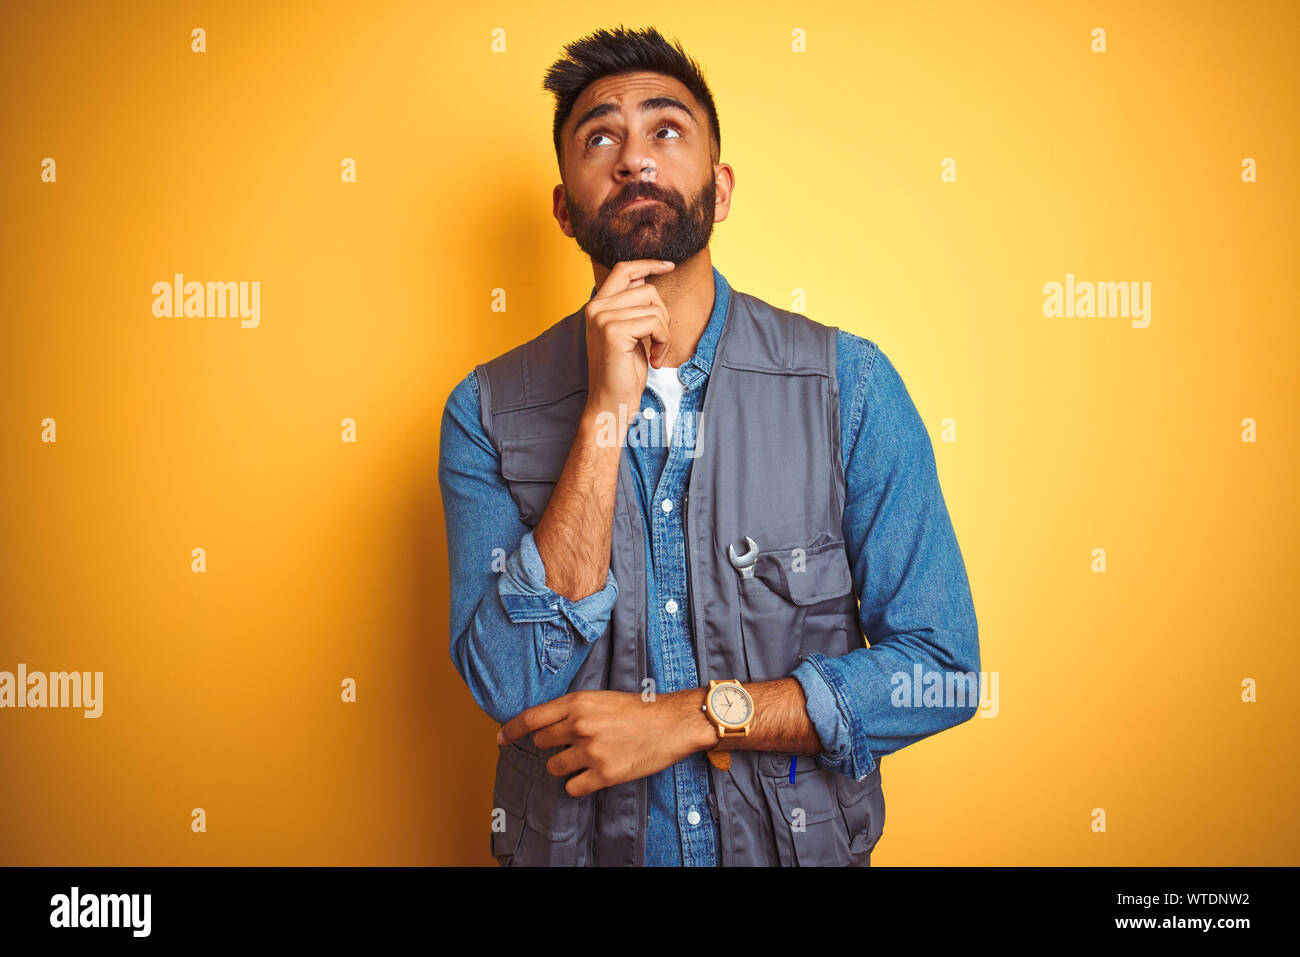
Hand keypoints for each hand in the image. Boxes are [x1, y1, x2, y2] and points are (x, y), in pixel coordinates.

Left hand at [496, 688, 710, 797]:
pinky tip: (594, 775)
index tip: (501, 739)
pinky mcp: (604, 774)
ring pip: (554, 767)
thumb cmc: (637, 710)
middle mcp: (579, 726)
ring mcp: (590, 751)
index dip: (511, 730)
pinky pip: (572, 787)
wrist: (671, 724)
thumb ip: (572, 710)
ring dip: (564, 766)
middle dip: (551, 746)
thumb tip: (546, 725)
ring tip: (587, 758)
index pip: (531, 718)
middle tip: (571, 745)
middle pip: (541, 743)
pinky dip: (579, 784)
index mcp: (577, 703)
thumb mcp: (600, 698)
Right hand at [584, 259, 674, 416]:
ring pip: (654, 306)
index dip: (648, 263)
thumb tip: (644, 279)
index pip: (623, 269)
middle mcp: (596, 308)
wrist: (611, 403)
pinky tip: (655, 359)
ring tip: (656, 352)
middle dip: (663, 315)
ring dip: (664, 332)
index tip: (670, 265)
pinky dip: (663, 342)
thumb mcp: (629, 333)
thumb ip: (631, 307)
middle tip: (659, 341)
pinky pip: (655, 322)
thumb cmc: (623, 373)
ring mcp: (602, 318)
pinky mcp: (614, 331)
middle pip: (647, 289)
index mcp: (597, 306)